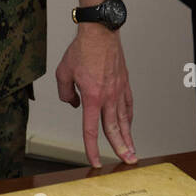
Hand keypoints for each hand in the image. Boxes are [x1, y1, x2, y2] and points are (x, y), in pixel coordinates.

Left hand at [55, 26, 136, 167]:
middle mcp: (108, 97)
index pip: (91, 130)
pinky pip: (128, 106)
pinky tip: (129, 125)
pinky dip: (129, 118)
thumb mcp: (63, 73)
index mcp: (92, 97)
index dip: (91, 149)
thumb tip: (72, 103)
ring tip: (133, 151)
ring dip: (129, 138)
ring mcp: (119, 90)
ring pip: (125, 120)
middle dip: (120, 148)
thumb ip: (65, 93)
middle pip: (114, 129)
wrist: (100, 32)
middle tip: (128, 162)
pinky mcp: (124, 84)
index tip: (94, 161)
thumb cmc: (82, 50)